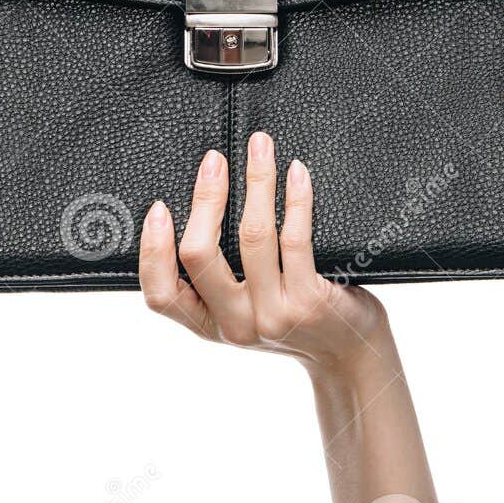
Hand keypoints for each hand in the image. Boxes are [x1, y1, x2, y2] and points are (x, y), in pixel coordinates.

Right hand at [140, 133, 447, 502]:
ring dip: (255, 182)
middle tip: (214, 160)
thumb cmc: (295, 321)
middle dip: (205, 199)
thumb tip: (197, 209)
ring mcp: (274, 314)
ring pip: (252, 236)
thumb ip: (217, 282)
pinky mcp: (311, 300)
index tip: (158, 208)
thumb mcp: (244, 314)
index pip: (161, 295)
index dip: (153, 249)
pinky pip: (296, 239)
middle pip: (200, 256)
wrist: (350, 355)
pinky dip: (295, 198)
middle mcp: (237, 324)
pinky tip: (296, 172)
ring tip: (260, 147)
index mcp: (210, 326)